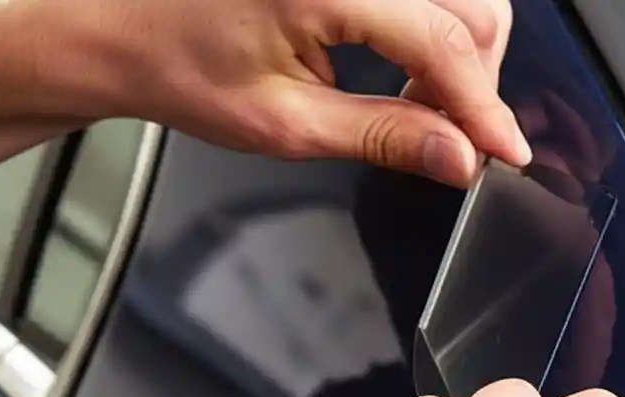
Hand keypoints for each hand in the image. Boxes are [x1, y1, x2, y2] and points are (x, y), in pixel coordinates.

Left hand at [33, 0, 530, 185]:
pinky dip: (433, 27)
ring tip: (420, 100)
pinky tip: (406, 63)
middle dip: (476, 79)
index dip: (485, 107)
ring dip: (459, 51)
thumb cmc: (176, 66)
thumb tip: (458, 154)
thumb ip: (383, 136)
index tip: (506, 151)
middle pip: (471, 8)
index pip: (443, 43)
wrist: (118, 27)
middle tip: (452, 136)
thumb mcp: (285, 124)